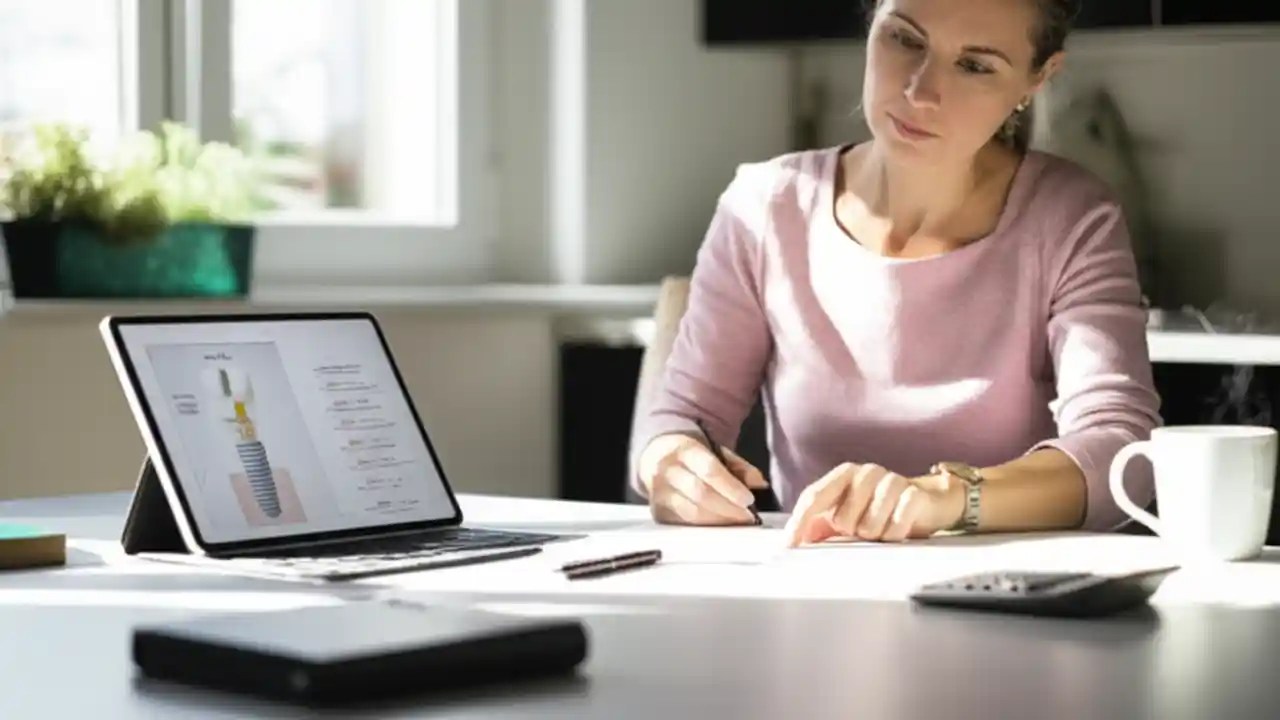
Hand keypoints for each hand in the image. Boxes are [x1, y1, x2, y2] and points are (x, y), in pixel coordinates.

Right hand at [639, 432, 768, 525]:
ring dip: (719, 521)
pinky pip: (684, 524)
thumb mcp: (714, 450)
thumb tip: (760, 483)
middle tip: (748, 517)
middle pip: (700, 494)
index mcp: (683, 449)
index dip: (731, 487)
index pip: (709, 470)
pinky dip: (705, 527)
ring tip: (737, 523)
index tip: (749, 500)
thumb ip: (738, 466)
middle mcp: (666, 470)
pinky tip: (720, 527)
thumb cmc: (692, 455)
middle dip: (728, 508)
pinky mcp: (657, 510)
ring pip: (691, 512)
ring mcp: (658, 492)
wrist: (654, 456)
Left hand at [783, 463, 962, 545]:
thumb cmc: (880, 511)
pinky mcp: (915, 494)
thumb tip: (792, 541)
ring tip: (881, 530)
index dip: (800, 522)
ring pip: (870, 524)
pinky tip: (898, 530)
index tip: (790, 546)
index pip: (813, 496)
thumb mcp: (847, 517)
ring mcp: (892, 480)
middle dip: (851, 532)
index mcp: (844, 475)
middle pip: (843, 518)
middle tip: (863, 529)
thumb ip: (819, 525)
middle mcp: (866, 473)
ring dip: (875, 535)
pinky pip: (897, 525)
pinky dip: (895, 534)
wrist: (927, 503)